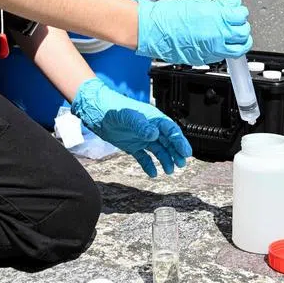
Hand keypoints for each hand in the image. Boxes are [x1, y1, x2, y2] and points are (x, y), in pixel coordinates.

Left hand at [72, 78, 191, 177]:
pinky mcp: (132, 146)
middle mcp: (150, 129)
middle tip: (181, 164)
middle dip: (175, 152)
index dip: (179, 141)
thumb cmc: (114, 109)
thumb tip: (155, 135)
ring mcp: (141, 138)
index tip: (186, 153)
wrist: (97, 112)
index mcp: (153, 119)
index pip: (171, 131)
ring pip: (158, 150)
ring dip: (165, 160)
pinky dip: (149, 165)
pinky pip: (144, 157)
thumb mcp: (129, 116)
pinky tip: (153, 173)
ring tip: (169, 170)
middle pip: (168, 142)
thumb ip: (141, 126)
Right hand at [132, 0, 251, 65]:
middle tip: (238, 24)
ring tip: (235, 37)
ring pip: (239, 50)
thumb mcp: (198, 4)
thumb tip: (232, 5)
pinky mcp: (205, 58)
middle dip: (243, 28)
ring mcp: (212, 49)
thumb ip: (219, 6)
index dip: (241, 13)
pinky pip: (223, 56)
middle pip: (243, 34)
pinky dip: (226, 50)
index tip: (238, 12)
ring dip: (240, 42)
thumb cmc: (169, 15)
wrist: (153, 30)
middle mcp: (216, 35)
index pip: (241, 15)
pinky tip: (220, 43)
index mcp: (215, 17)